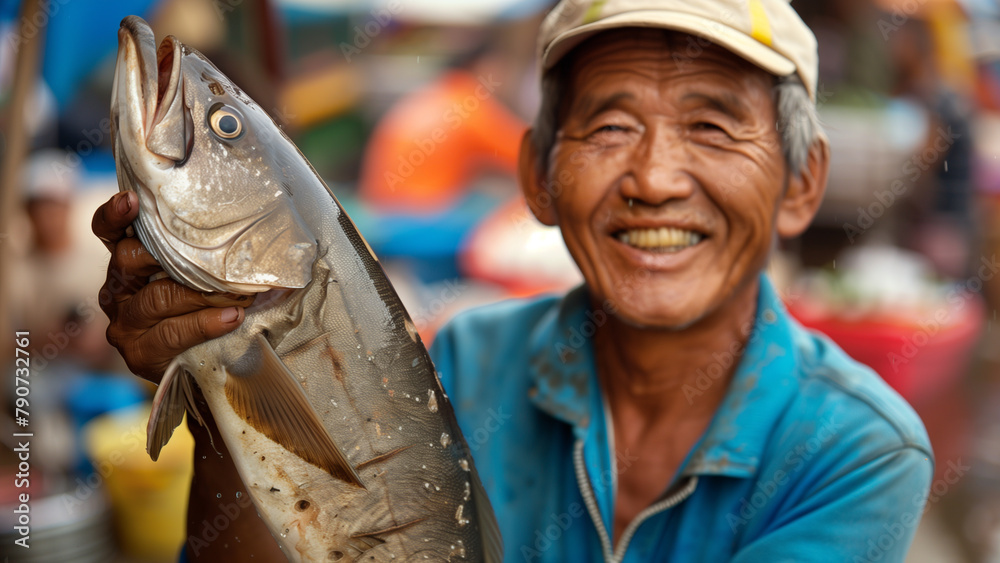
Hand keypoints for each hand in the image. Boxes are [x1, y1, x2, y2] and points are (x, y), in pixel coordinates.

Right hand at [92, 191, 253, 381]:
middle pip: (131, 260)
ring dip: (204, 294)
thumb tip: (255, 235)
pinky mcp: (139, 352)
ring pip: (158, 297)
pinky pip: (173, 332)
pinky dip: (206, 323)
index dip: (114, 215)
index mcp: (127, 263)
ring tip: (239, 295)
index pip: (108, 233)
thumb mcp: (199, 276)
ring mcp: (125, 323)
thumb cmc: (202, 309)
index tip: (131, 200)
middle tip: (220, 260)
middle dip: (179, 257)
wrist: (197, 368)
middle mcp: (117, 290)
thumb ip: (203, 254)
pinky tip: (231, 317)